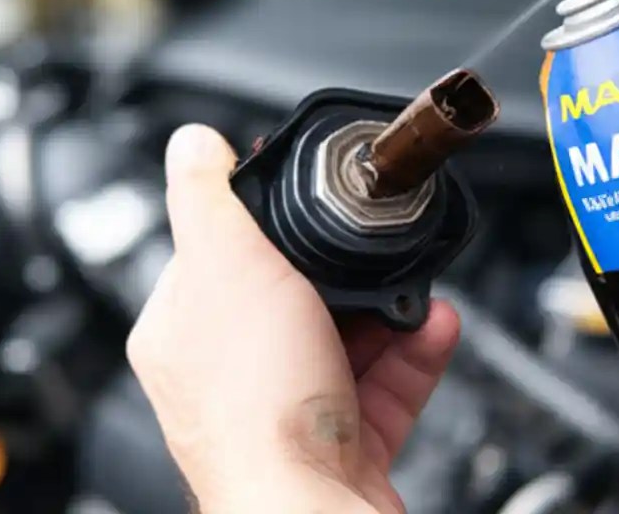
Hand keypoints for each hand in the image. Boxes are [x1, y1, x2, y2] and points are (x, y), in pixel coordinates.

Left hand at [126, 124, 460, 512]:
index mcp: (184, 330)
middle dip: (345, 270)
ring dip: (390, 309)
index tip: (307, 204)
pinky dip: (415, 354)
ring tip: (417, 285)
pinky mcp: (342, 444)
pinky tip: (434, 325)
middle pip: (294, 297)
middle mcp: (231, 374)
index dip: (266, 227)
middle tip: (375, 247)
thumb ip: (207, 198)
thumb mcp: (227, 265)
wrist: (310, 509)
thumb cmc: (255, 406)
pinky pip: (384, 385)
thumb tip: (190, 141)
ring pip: (346, 340)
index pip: (220, 255)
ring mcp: (287, 411)